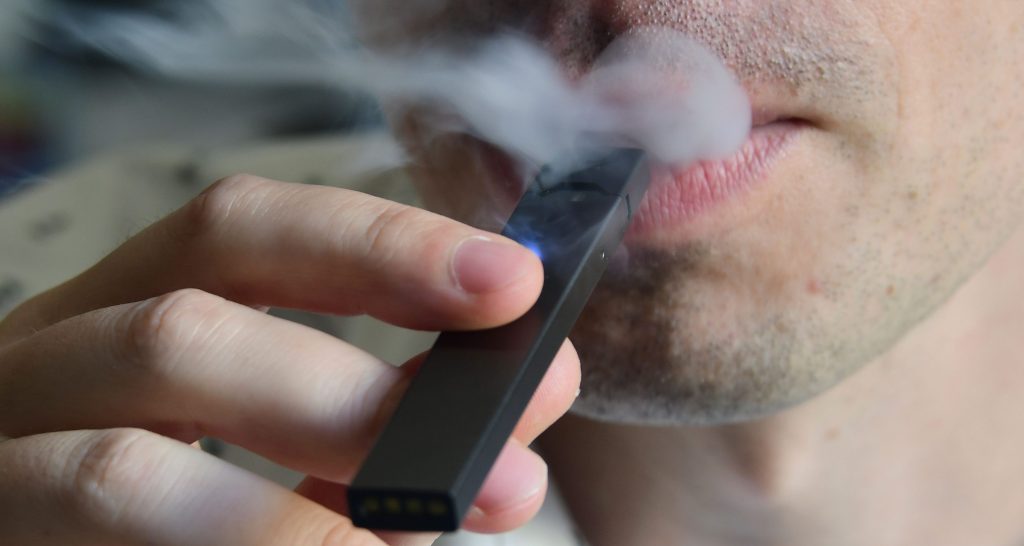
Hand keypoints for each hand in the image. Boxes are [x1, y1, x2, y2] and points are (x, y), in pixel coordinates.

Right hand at [0, 175, 580, 545]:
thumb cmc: (186, 511)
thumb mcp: (294, 445)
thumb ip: (388, 414)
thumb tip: (530, 390)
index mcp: (131, 305)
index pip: (244, 230)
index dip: (379, 243)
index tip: (506, 283)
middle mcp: (52, 362)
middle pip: (185, 330)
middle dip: (348, 394)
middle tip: (484, 462)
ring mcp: (5, 460)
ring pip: (125, 469)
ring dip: (285, 517)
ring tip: (402, 541)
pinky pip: (99, 544)